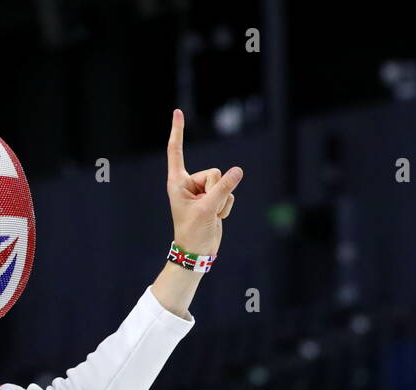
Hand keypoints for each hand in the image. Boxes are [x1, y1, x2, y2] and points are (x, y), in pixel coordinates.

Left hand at [166, 108, 242, 257]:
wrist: (197, 251)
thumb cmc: (193, 232)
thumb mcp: (207, 209)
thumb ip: (223, 188)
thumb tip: (238, 171)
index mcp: (177, 182)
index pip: (176, 151)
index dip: (178, 131)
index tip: (178, 111)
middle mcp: (189, 183)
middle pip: (213, 172)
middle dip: (216, 191)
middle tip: (206, 210)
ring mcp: (203, 191)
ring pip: (224, 183)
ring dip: (222, 202)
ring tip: (210, 216)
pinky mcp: (214, 199)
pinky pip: (229, 194)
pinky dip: (226, 208)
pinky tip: (216, 218)